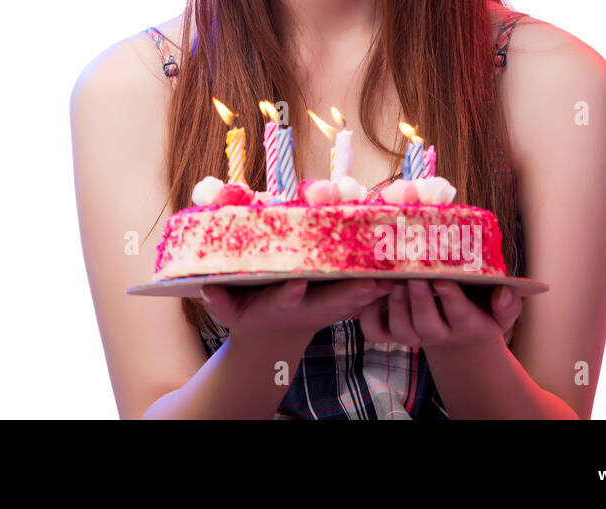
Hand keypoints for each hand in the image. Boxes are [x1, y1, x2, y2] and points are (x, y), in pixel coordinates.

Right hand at [200, 277, 394, 343]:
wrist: (272, 337)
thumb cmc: (246, 317)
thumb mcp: (229, 313)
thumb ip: (219, 302)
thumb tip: (207, 289)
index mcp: (278, 307)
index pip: (284, 299)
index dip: (291, 293)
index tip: (298, 284)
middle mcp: (307, 309)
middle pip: (331, 302)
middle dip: (351, 293)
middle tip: (373, 282)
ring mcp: (326, 309)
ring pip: (354, 300)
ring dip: (374, 290)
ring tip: (397, 276)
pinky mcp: (340, 304)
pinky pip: (362, 294)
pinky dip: (379, 286)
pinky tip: (399, 269)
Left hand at [357, 279, 522, 350]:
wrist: (461, 334)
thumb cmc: (483, 310)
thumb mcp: (501, 310)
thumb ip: (508, 304)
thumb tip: (505, 294)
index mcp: (467, 324)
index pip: (459, 313)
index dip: (450, 298)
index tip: (443, 279)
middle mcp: (438, 332)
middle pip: (427, 324)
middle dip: (419, 300)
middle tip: (413, 277)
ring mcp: (414, 334)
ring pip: (402, 329)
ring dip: (396, 306)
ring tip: (393, 282)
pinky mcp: (393, 333)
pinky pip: (376, 332)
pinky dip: (368, 314)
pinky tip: (370, 291)